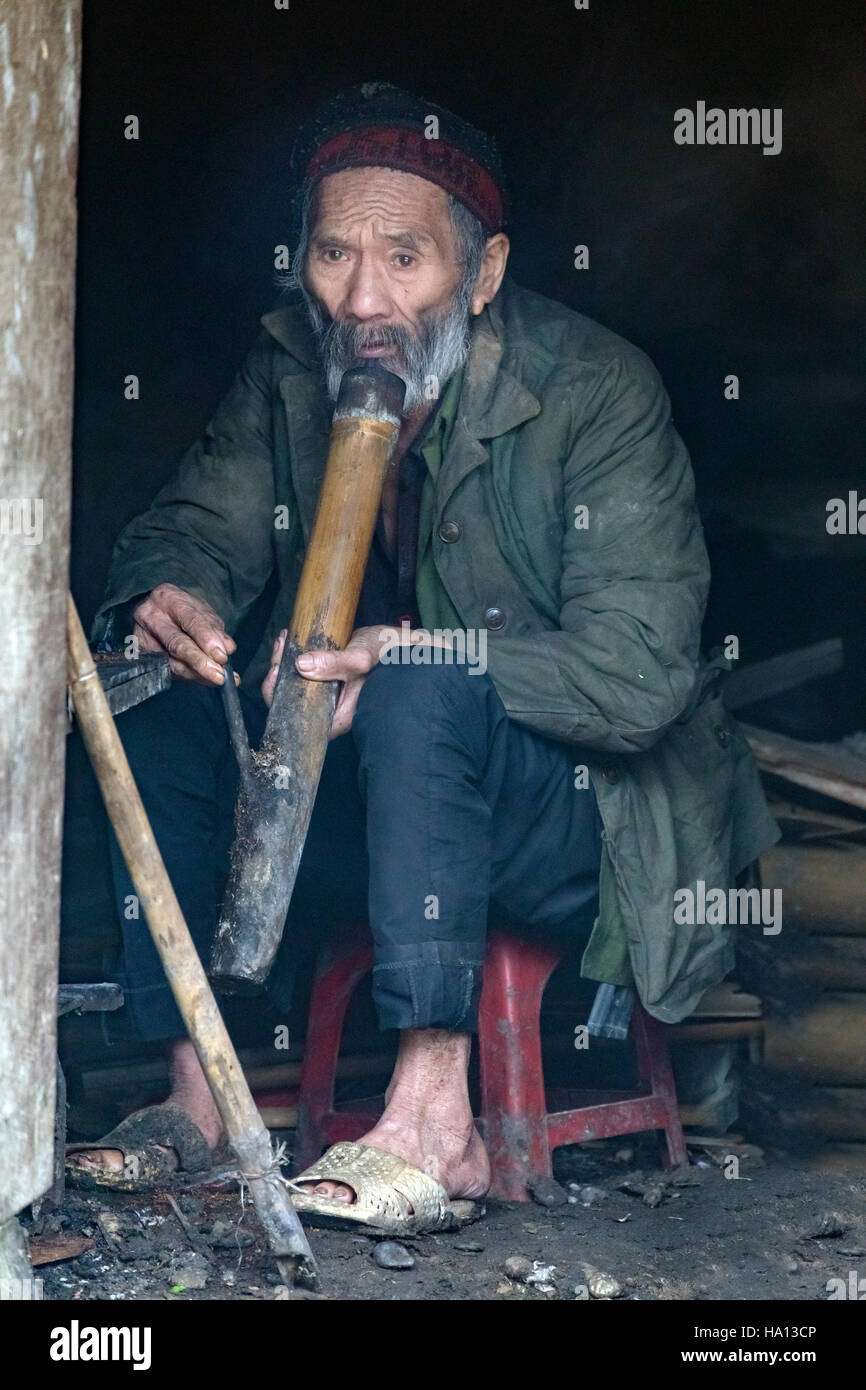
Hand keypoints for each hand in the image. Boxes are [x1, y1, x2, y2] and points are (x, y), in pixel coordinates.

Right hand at [132, 583, 235, 684]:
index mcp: (168, 598)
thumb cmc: (181, 611)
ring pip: (172, 663)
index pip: (190, 621)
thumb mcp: (201, 611)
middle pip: (177, 644)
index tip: (222, 656)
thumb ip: (214, 629)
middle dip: (200, 662)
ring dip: (197, 674)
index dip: (207, 640)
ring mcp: (141, 637)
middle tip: (219, 675)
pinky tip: (203, 679)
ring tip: (216, 680)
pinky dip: (189, 677)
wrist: (155, 612)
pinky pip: (167, 671)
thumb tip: (227, 648)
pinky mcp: (139, 655)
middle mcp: (150, 616)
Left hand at [261, 625, 453, 735]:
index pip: (297, 717)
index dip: (280, 695)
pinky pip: (309, 676)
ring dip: (288, 662)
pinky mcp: (336, 684)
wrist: (416, 650)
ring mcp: (335, 699)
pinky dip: (300, 658)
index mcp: (340, 717)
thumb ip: (337, 662)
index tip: (276, 669)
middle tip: (282, 645)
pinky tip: (295, 640)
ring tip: (286, 638)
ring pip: (300, 687)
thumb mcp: (364, 655)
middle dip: (281, 673)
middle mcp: (335, 713)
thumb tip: (302, 665)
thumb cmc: (396, 656)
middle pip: (294, 701)